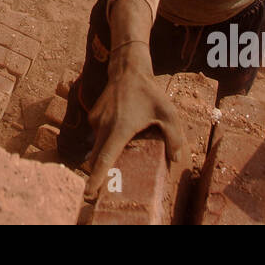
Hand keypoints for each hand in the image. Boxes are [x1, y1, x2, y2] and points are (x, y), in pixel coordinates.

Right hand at [84, 52, 186, 200]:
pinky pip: (98, 134)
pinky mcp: (93, 116)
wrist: (128, 70)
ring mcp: (96, 121)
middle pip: (97, 158)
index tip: (90, 194)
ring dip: (107, 151)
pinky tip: (122, 127)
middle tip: (110, 182)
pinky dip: (107, 138)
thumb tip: (175, 160)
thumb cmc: (150, 93)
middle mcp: (104, 127)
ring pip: (98, 145)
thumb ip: (174, 138)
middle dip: (100, 172)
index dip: (97, 178)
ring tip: (125, 141)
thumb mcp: (169, 114)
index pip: (104, 159)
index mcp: (119, 129)